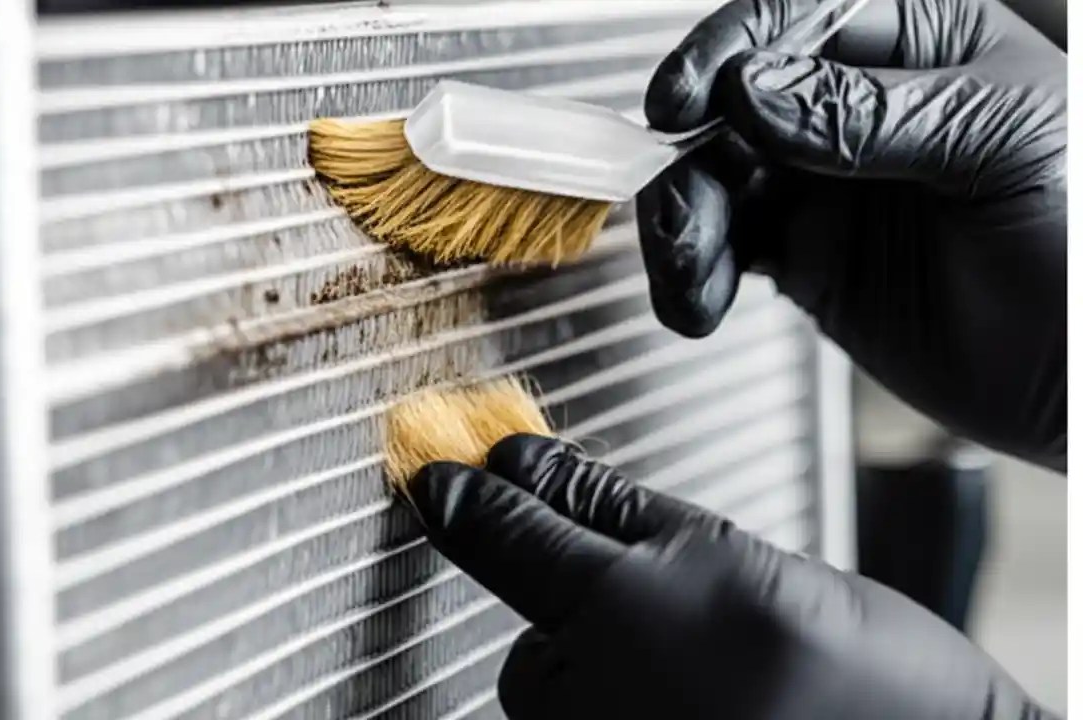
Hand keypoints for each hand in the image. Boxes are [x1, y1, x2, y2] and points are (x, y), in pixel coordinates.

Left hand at [407, 434, 1053, 718]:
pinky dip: (628, 695)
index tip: (437, 477)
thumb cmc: (844, 671)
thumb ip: (601, 506)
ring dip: (611, 656)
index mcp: (593, 639)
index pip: (503, 544)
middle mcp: (577, 712)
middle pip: (535, 633)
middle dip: (580, 601)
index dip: (468, 499)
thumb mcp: (714, 555)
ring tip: (716, 659)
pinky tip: (709, 697)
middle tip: (682, 601)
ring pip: (568, 683)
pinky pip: (595, 715)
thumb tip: (515, 460)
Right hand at [637, 0, 1066, 470]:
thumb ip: (874, 113)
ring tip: (694, 272)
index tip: (685, 101)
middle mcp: (864, 108)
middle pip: (734, 104)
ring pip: (716, 178)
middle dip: (692, 157)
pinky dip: (695, 275)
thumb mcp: (1002, 145)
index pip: (802, 17)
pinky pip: (725, 248)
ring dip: (683, 223)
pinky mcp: (810, 257)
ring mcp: (831, 185)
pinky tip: (703, 301)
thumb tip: (753, 92)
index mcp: (926, 46)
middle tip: (685, 213)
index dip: (728, 51)